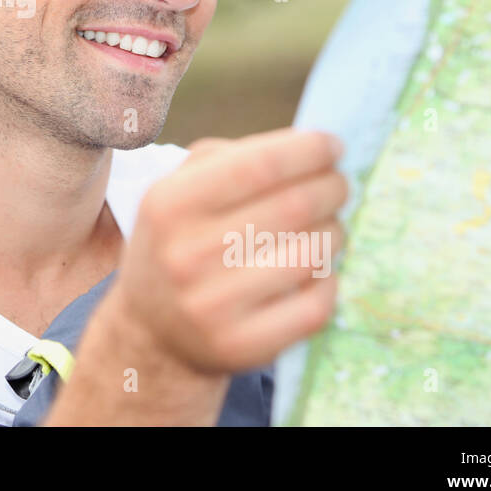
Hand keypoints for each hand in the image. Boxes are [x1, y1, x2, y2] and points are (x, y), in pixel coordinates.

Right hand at [114, 128, 346, 373]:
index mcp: (169, 204)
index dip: (307, 150)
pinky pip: (316, 305)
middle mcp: (185, 254)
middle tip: (339, 185)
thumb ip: (230, 158)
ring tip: (329, 226)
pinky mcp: (241, 346)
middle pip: (293, 206)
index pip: (258, 165)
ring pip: (311, 254)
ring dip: (335, 231)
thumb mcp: (177, 190)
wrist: (151, 329)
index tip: (332, 145)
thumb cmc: (177, 242)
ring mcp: (212, 305)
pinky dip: (329, 280)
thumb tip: (308, 147)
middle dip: (332, 187)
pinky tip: (318, 270)